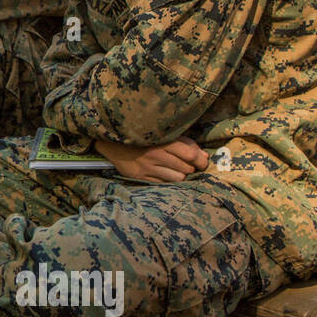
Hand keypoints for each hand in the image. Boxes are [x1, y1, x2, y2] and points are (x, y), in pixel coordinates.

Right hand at [94, 136, 208, 182]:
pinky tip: (164, 172)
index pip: (190, 155)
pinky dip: (168, 179)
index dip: (201, 160)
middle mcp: (155, 155)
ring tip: (175, 168)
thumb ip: (184, 142)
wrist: (112, 140)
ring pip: (178, 178)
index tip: (202, 161)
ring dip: (180, 174)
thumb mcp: (163, 132)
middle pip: (186, 168)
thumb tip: (204, 156)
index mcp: (162, 141)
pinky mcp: (141, 177)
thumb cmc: (142, 134)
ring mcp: (147, 168)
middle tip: (186, 163)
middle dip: (190, 167)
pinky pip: (164, 183)